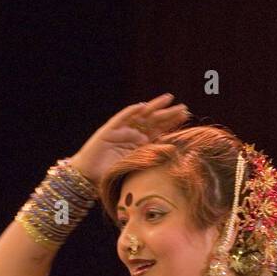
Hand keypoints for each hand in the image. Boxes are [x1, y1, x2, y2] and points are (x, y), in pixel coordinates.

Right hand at [71, 93, 190, 188]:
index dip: (172, 122)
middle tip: (184, 108)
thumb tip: (173, 148)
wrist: (90, 176)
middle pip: (154, 120)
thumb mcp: (137, 164)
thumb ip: (153, 155)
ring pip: (141, 115)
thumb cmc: (113, 174)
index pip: (160, 129)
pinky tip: (142, 107)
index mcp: (141, 143)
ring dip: (154, 107)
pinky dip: (131, 112)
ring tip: (168, 99)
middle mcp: (133, 133)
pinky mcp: (110, 130)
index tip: (186, 116)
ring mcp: (122, 130)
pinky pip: (122, 118)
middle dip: (168, 114)